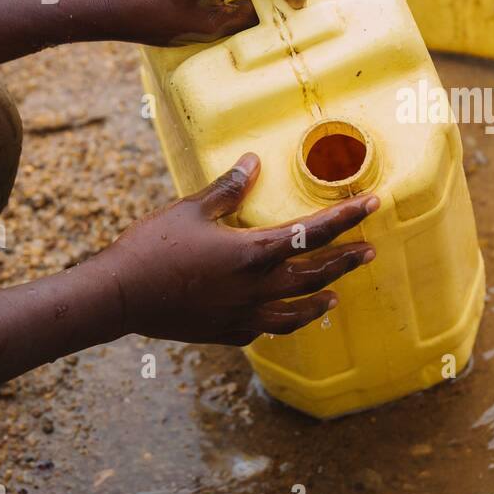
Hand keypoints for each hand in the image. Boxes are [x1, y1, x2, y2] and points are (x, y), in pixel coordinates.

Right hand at [105, 153, 377, 345]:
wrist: (120, 297)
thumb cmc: (153, 247)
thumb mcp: (192, 209)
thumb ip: (228, 188)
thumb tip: (253, 161)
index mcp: (254, 252)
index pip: (314, 231)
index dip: (347, 216)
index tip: (372, 204)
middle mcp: (257, 287)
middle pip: (315, 273)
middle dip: (346, 260)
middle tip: (370, 251)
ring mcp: (244, 314)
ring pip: (296, 310)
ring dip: (320, 299)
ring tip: (336, 294)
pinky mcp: (227, 332)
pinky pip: (265, 328)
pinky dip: (282, 321)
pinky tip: (285, 317)